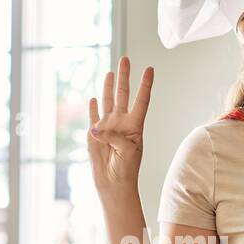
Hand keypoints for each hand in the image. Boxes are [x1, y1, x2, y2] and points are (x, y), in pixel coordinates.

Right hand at [88, 56, 152, 199]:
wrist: (113, 184)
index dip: (145, 85)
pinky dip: (93, 107)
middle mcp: (121, 123)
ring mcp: (107, 127)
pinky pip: (93, 116)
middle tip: (124, 59)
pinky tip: (94, 98)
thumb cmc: (126, 169)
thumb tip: (95, 127)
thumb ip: (113, 136)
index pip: (141, 100)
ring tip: (109, 72)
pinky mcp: (94, 135)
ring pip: (108, 102)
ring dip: (108, 87)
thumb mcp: (126, 151)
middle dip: (124, 77)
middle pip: (123, 95)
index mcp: (135, 126)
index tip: (149, 68)